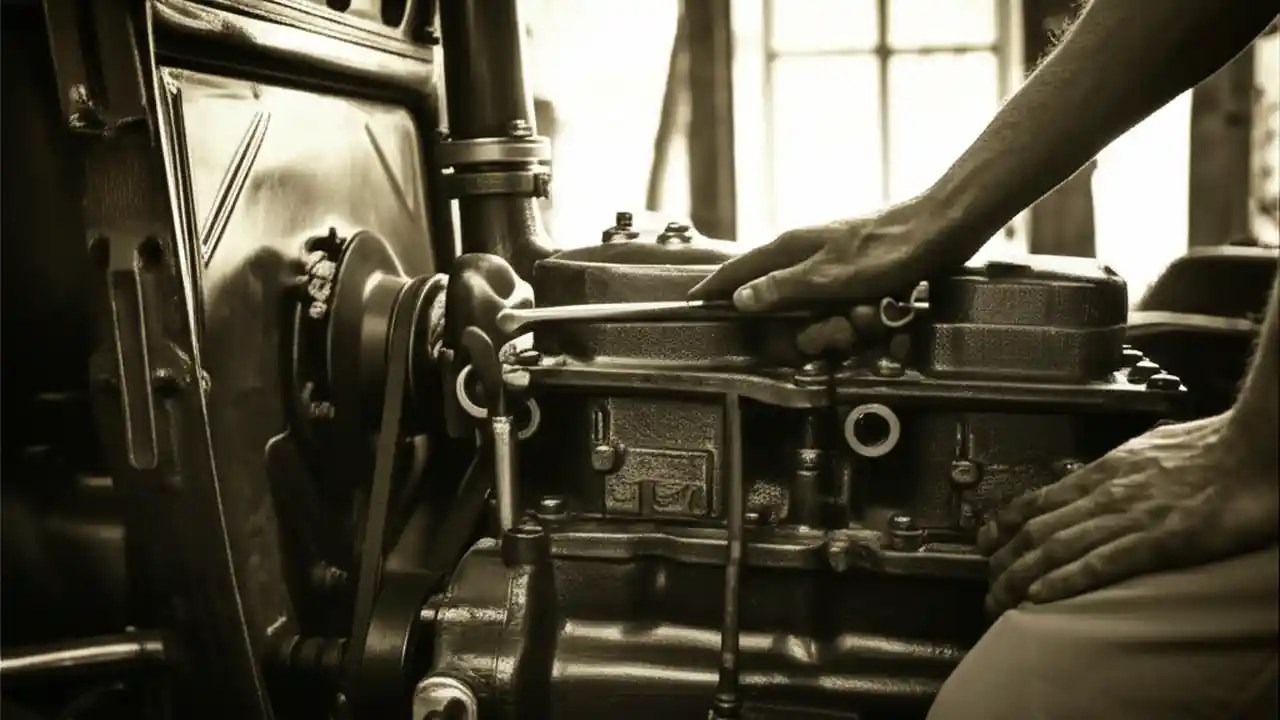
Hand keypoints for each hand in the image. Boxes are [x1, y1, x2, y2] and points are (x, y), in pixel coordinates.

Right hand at [687, 197, 956, 312]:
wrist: (939, 232)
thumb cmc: (885, 248)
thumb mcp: (827, 275)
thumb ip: (780, 287)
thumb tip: (740, 297)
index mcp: (790, 250)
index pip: (739, 270)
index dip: (716, 287)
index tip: (694, 301)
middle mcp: (808, 259)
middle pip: (789, 311)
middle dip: (817, 331)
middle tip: (842, 329)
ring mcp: (834, 270)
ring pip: (824, 318)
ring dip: (852, 328)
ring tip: (876, 315)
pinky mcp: (860, 280)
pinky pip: (851, 315)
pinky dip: (871, 321)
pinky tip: (890, 314)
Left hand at [979, 414, 1278, 615]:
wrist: (1256, 448)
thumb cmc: (1215, 445)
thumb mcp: (1153, 446)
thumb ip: (1126, 464)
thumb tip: (1113, 470)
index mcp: (1106, 470)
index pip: (1039, 498)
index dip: (1004, 522)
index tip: (983, 540)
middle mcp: (1106, 492)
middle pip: (1037, 529)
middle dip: (1004, 559)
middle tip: (986, 583)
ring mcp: (1128, 517)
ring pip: (1057, 548)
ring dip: (1021, 577)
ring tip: (999, 600)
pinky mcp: (1157, 541)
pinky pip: (1100, 563)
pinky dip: (1064, 580)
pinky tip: (1040, 597)